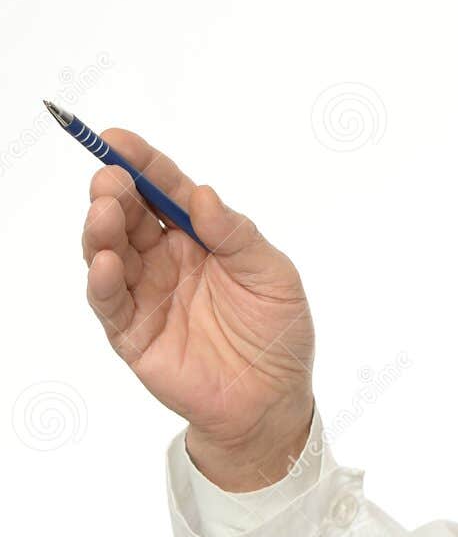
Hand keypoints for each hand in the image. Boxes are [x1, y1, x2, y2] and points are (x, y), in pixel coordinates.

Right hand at [81, 130, 315, 491]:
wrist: (273, 398)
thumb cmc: (277, 331)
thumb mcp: (273, 275)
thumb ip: (237, 236)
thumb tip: (202, 196)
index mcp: (200, 237)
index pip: (166, 192)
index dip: (144, 164)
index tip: (116, 138)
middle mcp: (166, 259)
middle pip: (130, 216)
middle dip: (116, 192)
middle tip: (110, 176)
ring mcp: (146, 294)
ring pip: (111, 253)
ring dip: (103, 230)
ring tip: (105, 210)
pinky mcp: (133, 333)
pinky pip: (110, 304)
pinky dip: (102, 282)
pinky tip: (105, 262)